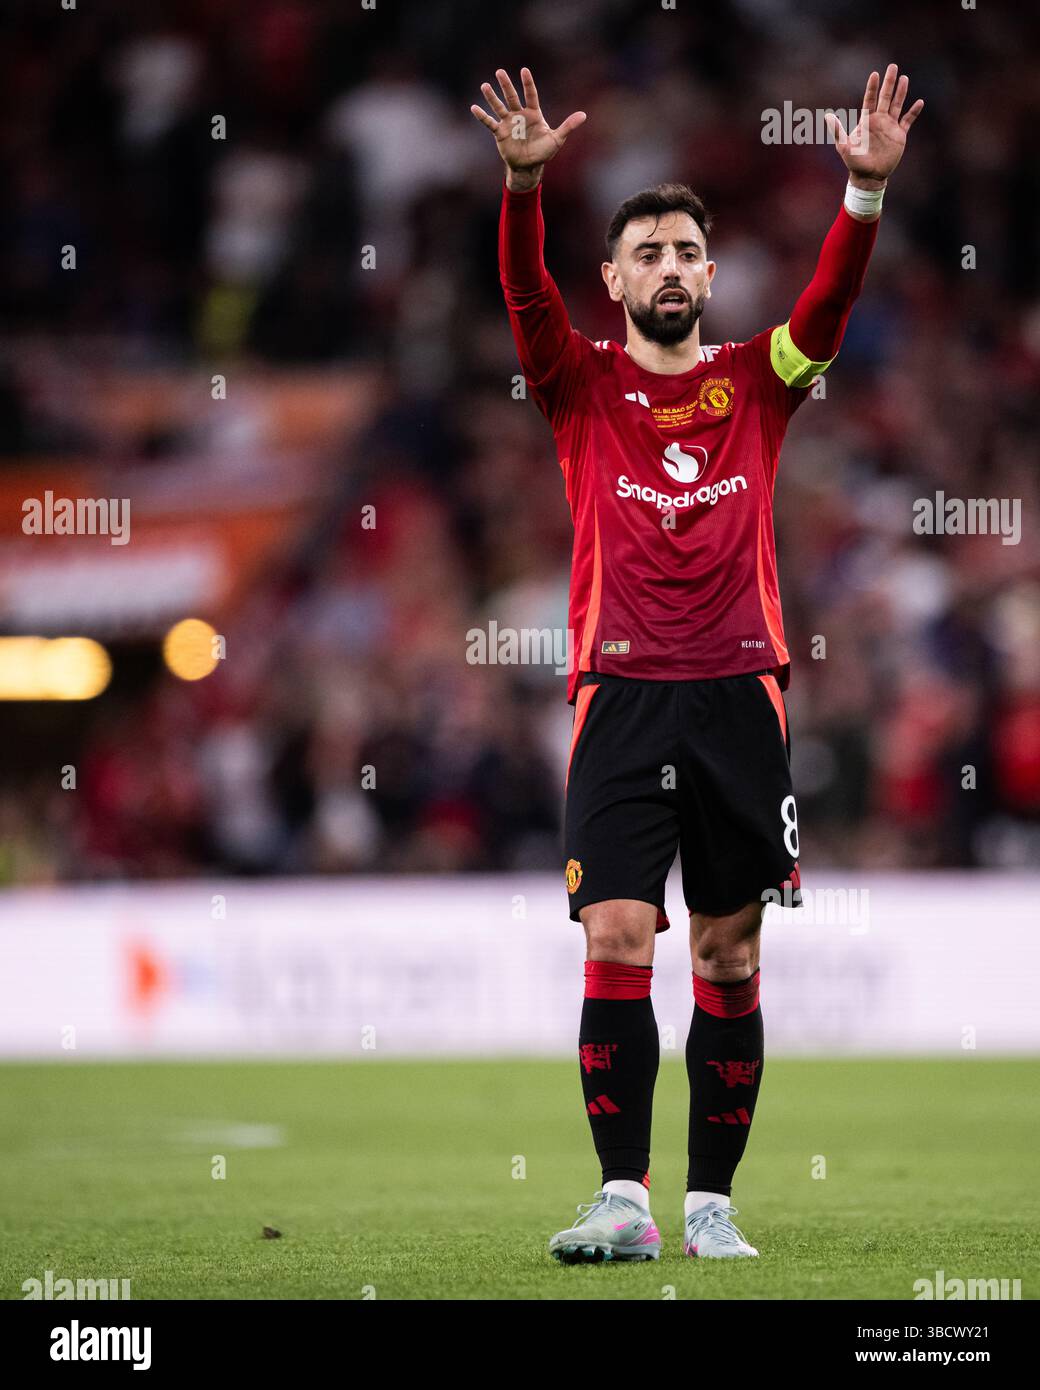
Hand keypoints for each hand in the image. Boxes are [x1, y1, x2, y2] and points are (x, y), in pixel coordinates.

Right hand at [470, 66, 585, 188]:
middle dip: (506, 85)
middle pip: (512, 97)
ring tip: (485, 86)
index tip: (524, 70)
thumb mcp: (557, 139)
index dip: (528, 83)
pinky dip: (482, 116)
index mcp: (533, 114)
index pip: (531, 95)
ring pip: (499, 107)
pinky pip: (490, 123)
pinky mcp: (500, 133)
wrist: (529, 166)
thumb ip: (568, 126)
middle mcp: (519, 115)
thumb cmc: (543, 152)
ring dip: (492, 97)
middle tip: (499, 71)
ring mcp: (509, 123)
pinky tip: (474, 107)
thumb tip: (584, 115)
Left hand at [825, 64, 923, 188]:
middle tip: (893, 66)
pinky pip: (908, 121)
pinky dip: (914, 112)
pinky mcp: (899, 135)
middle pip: (886, 97)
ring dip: (901, 92)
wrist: (869, 176)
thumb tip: (827, 116)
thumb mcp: (844, 147)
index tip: (875, 73)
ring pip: (897, 105)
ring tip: (905, 78)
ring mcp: (890, 127)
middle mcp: (879, 120)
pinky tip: (920, 102)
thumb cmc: (854, 163)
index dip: (872, 87)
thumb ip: (838, 131)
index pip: (870, 99)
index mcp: (867, 121)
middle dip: (889, 82)